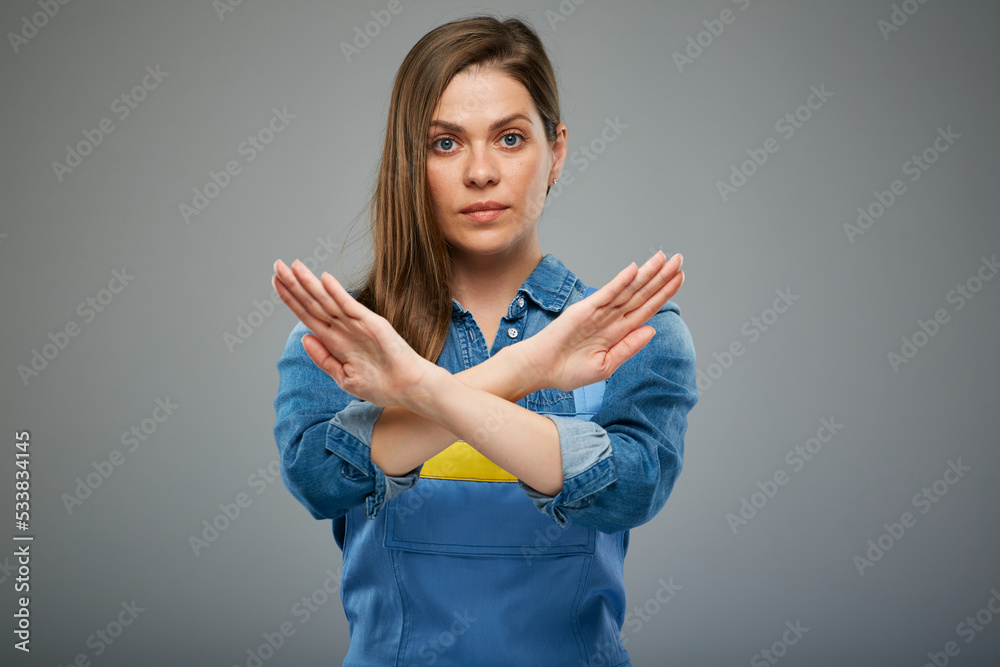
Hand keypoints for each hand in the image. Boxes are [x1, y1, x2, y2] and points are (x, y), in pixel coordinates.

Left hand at [271, 259, 439, 407]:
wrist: (409, 389)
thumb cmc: (382, 385)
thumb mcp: (344, 377)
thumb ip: (323, 359)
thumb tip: (304, 338)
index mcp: (336, 341)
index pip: (307, 314)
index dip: (290, 299)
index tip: (275, 282)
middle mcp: (344, 328)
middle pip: (313, 303)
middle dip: (293, 285)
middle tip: (277, 265)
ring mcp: (358, 324)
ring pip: (327, 301)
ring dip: (310, 284)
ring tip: (293, 266)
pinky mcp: (373, 324)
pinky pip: (350, 307)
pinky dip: (337, 293)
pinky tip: (324, 279)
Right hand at [519, 251, 683, 391]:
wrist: (541, 370)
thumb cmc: (568, 371)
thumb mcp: (606, 365)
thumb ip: (629, 347)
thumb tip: (651, 329)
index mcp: (618, 332)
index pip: (646, 308)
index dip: (664, 293)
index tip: (680, 278)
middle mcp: (611, 317)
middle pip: (641, 294)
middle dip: (661, 277)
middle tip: (679, 259)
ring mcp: (598, 312)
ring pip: (628, 290)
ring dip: (646, 274)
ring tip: (663, 258)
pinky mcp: (584, 310)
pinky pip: (606, 294)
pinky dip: (620, 282)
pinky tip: (635, 270)